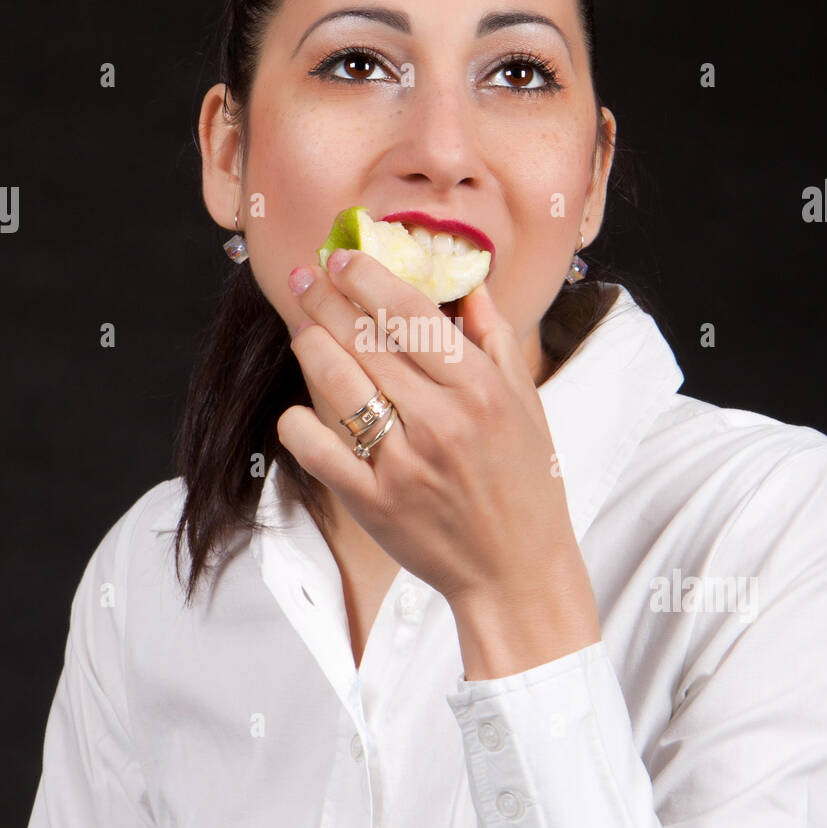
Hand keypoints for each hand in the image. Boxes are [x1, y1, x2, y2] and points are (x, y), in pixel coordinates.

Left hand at [277, 248, 600, 677]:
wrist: (517, 570)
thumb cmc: (526, 483)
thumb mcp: (527, 404)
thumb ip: (495, 340)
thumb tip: (468, 284)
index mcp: (481, 389)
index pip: (410, 314)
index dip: (367, 277)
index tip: (343, 256)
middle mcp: (442, 420)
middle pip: (366, 341)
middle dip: (326, 299)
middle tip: (305, 276)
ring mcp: (404, 462)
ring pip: (336, 384)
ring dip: (310, 345)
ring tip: (303, 327)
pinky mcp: (375, 501)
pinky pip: (318, 449)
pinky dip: (300, 422)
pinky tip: (301, 408)